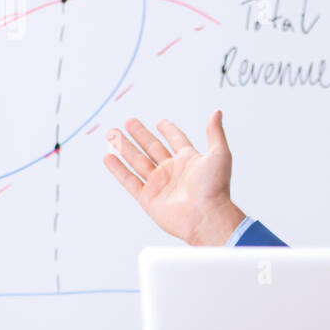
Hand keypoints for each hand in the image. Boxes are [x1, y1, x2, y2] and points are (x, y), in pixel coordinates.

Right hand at [102, 111, 246, 245]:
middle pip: (152, 148)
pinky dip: (118, 169)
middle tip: (129, 122)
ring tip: (112, 133)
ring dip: (124, 147)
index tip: (160, 121)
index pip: (176, 140)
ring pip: (137, 161)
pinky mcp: (148, 198)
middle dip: (140, 134)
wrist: (206, 216)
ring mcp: (159, 184)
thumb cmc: (216, 188)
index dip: (169, 130)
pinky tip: (109, 157)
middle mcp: (173, 171)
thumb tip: (217, 113)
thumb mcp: (219, 154)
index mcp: (189, 160)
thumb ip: (215, 133)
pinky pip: (129, 181)